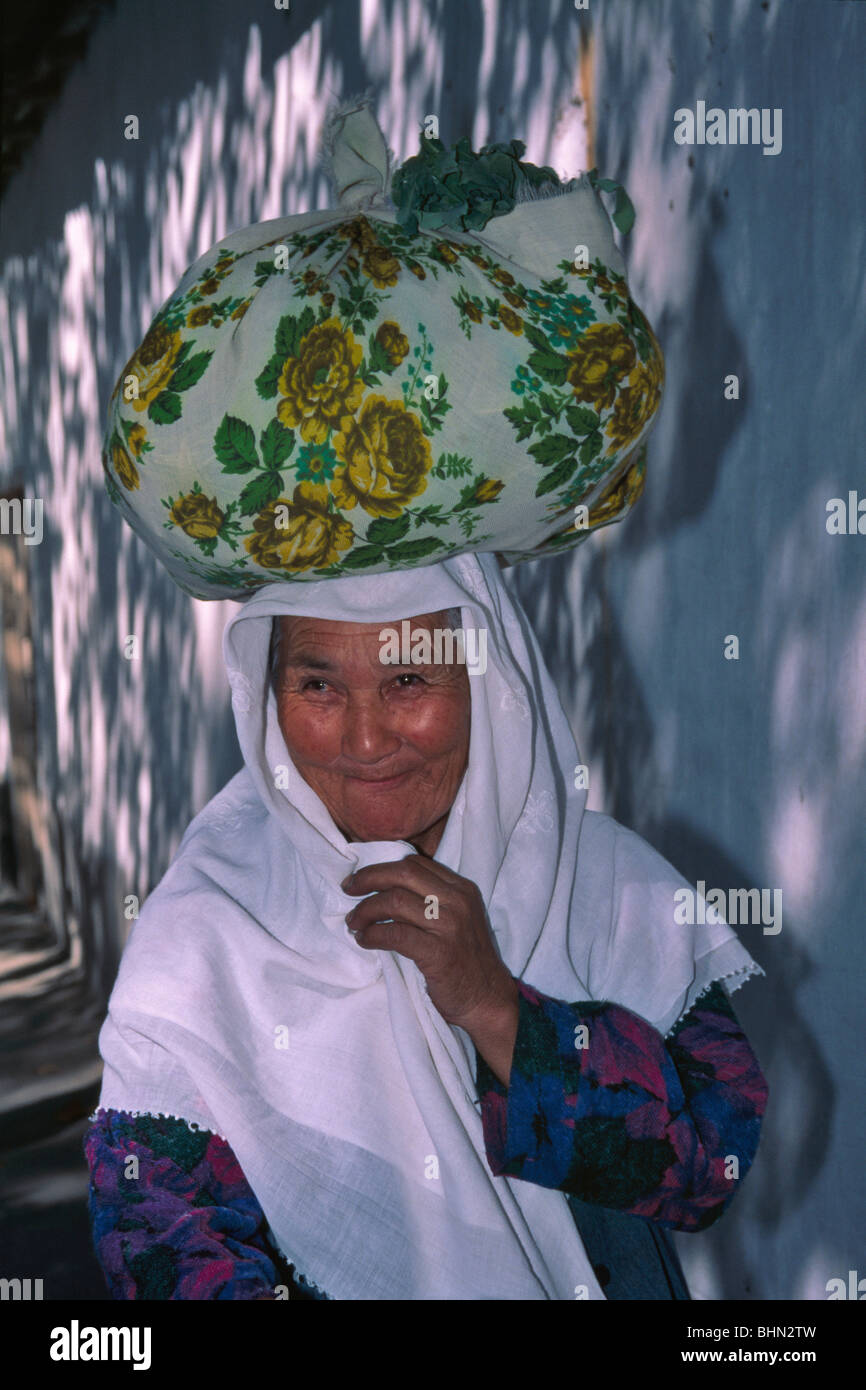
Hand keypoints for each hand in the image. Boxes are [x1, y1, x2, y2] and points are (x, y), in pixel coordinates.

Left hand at [341, 855, 513, 1031]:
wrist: (488, 1000)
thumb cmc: (467, 962)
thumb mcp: (458, 919)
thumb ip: (432, 901)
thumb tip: (385, 889)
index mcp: (462, 889)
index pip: (415, 865)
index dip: (382, 869)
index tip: (361, 880)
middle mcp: (458, 901)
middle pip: (403, 874)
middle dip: (369, 879)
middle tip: (348, 890)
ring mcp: (450, 926)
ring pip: (395, 901)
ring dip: (366, 911)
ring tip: (353, 923)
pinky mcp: (439, 953)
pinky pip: (395, 935)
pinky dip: (373, 935)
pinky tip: (364, 941)